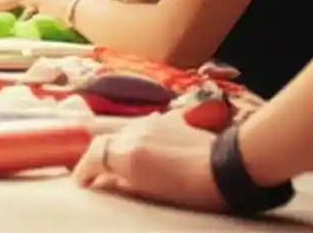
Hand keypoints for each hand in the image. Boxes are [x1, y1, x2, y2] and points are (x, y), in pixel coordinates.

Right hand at [72, 111, 226, 212]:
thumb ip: (120, 183)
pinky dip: (139, 140)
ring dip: (119, 147)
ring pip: (124, 133)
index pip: (92, 156)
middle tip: (98, 175)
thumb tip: (102, 181)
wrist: (229, 168)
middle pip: (105, 141)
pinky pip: (145, 128)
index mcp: (126, 152)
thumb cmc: (192, 188)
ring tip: (124, 165)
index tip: (83, 183)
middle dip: (99, 158)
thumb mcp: (149, 192)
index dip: (83, 171)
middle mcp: (134, 131)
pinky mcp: (170, 120)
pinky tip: (151, 152)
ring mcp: (152, 122)